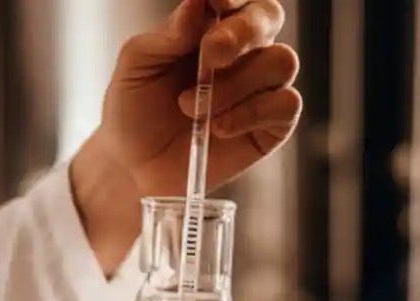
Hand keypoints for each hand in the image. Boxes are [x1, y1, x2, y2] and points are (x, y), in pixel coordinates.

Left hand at [71, 0, 300, 273]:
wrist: (134, 165)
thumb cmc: (135, 109)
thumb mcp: (137, 66)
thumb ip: (167, 35)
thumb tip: (198, 3)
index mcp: (212, 25)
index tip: (216, 2)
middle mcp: (244, 50)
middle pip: (270, 16)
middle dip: (241, 32)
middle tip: (208, 55)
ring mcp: (262, 86)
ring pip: (280, 62)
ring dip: (235, 84)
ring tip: (193, 108)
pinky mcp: (272, 124)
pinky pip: (285, 104)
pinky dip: (250, 114)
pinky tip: (218, 128)